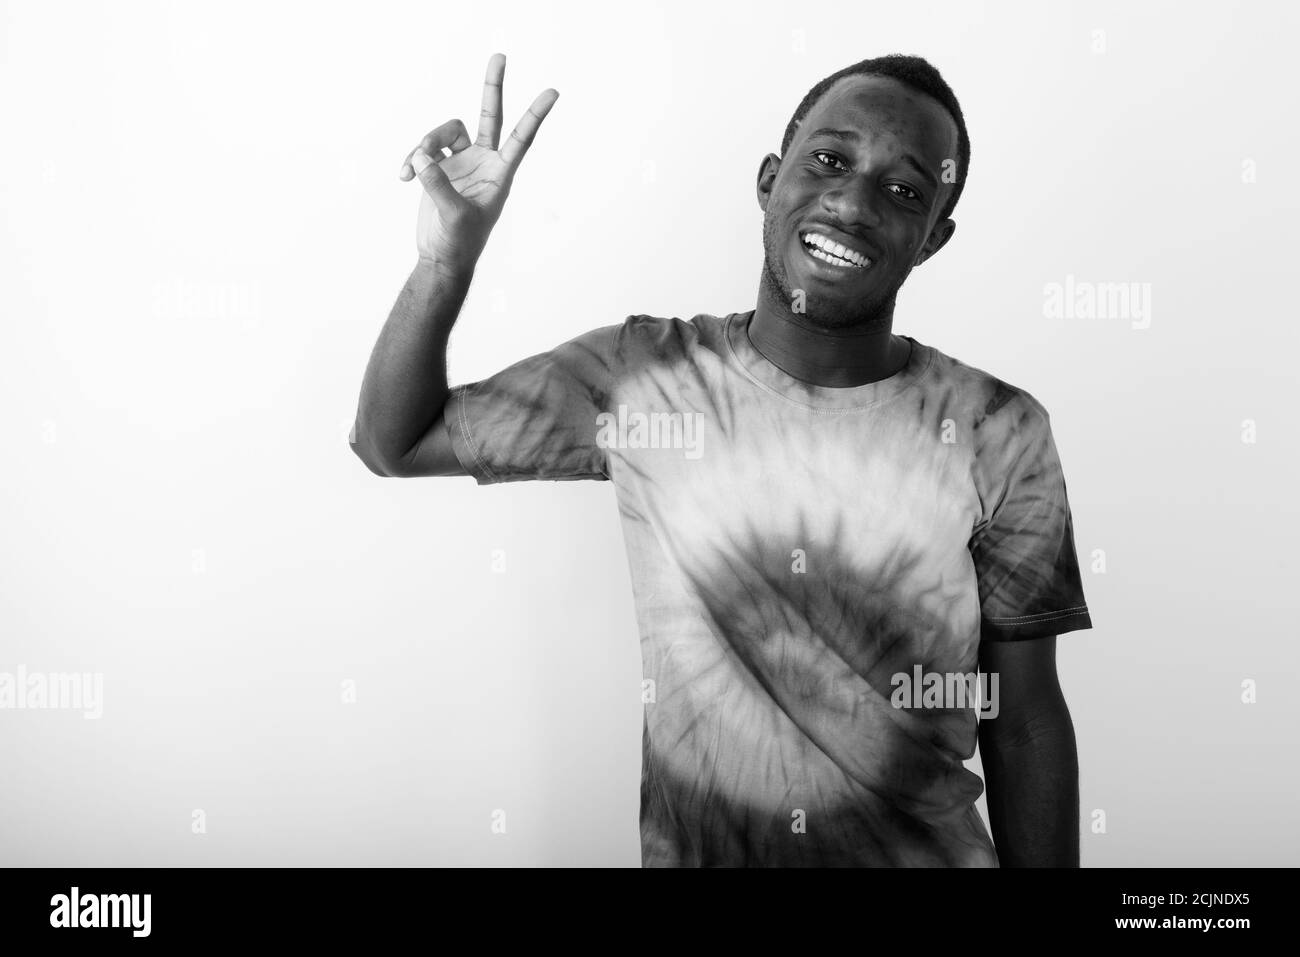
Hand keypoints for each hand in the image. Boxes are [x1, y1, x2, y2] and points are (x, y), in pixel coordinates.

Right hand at [400, 53, 557, 273]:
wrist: (441, 256)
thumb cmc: (460, 243)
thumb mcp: (454, 216)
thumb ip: (439, 185)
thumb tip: (421, 158)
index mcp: (500, 174)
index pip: (521, 139)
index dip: (535, 115)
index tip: (553, 92)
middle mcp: (483, 162)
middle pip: (489, 116)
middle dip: (493, 87)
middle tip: (500, 56)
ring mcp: (461, 162)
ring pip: (445, 132)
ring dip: (426, 143)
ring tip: (413, 168)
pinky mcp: (438, 167)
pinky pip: (423, 150)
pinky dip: (411, 161)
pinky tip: (402, 178)